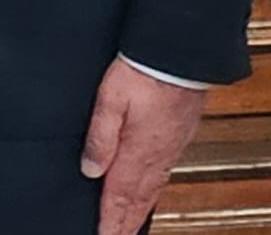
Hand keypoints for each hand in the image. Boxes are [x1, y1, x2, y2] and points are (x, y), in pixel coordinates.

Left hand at [81, 59, 204, 234]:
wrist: (180, 53)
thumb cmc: (145, 69)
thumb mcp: (110, 99)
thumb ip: (99, 136)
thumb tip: (90, 170)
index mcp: (136, 150)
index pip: (119, 196)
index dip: (110, 220)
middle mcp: (156, 154)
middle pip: (138, 199)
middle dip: (126, 223)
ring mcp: (170, 146)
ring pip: (153, 188)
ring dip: (140, 210)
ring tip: (131, 225)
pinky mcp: (179, 135)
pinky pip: (165, 173)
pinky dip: (155, 190)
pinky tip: (151, 188)